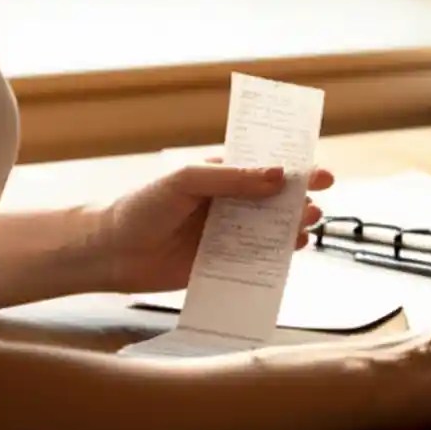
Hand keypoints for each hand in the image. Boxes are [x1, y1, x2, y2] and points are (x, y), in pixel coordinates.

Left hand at [94, 161, 334, 292]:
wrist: (109, 252)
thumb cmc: (140, 207)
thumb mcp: (185, 181)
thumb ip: (232, 178)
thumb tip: (278, 175)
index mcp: (223, 175)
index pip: (268, 166)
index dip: (298, 168)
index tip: (321, 175)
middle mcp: (231, 203)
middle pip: (277, 200)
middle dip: (300, 202)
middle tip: (312, 207)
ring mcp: (229, 233)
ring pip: (272, 230)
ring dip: (292, 228)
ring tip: (303, 230)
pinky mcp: (224, 263)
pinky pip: (257, 260)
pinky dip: (277, 258)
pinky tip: (288, 254)